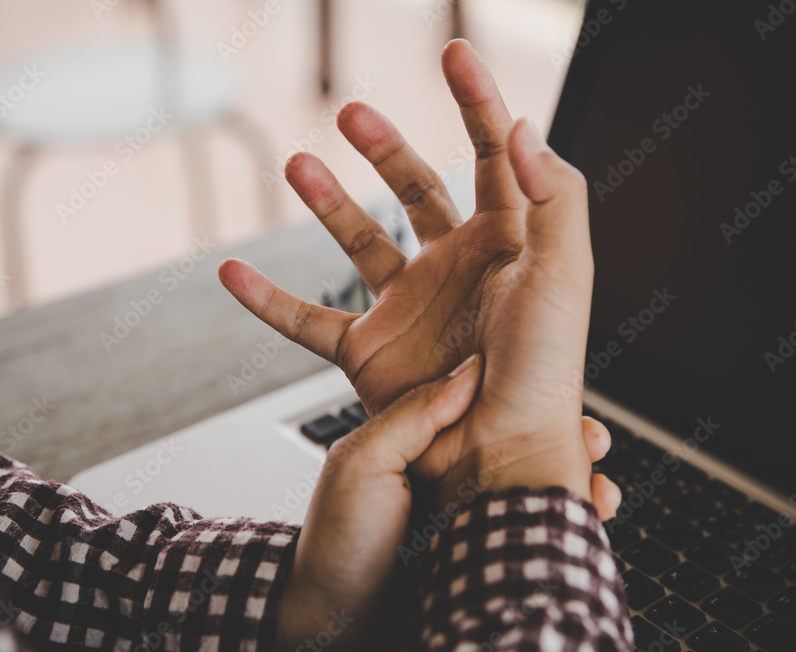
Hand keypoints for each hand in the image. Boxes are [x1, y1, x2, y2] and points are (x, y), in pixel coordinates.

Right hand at [220, 40, 601, 505]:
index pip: (493, 154)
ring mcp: (409, 309)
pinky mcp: (369, 352)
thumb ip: (552, 195)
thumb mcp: (564, 274)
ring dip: (326, 202)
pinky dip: (267, 299)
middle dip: (386, 148)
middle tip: (353, 114)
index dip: (476, 100)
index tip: (454, 54)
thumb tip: (519, 128)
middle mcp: (455, 270)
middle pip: (417, 190)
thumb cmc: (543, 372)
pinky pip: (306, 320)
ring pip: (358, 242)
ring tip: (296, 163)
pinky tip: (231, 272)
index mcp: (507, 245)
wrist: (500, 454)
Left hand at [271, 358, 619, 651]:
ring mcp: (473, 521)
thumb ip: (413, 415)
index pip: (484, 412)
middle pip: (521, 449)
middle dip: (564, 441)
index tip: (559, 393)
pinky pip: (533, 537)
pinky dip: (563, 530)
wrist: (335, 629)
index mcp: (424, 449)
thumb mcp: (362, 464)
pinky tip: (583, 526)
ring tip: (599, 488)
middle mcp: (454, 481)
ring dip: (572, 485)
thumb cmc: (336, 548)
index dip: (523, 402)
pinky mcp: (487, 559)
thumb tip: (468, 371)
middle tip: (593, 440)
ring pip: (535, 491)